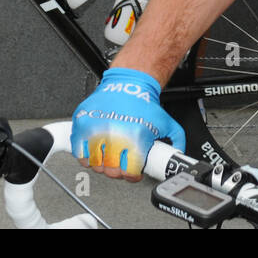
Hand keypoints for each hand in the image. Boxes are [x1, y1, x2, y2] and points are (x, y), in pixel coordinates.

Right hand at [71, 67, 185, 179]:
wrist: (127, 82)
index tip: (132, 171)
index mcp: (136, 137)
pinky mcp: (82, 123)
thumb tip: (178, 155)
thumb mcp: (166, 122)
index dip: (132, 175)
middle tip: (120, 163)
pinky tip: (94, 150)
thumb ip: (177, 140)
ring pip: (94, 164)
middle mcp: (115, 134)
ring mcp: (96, 129)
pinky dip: (85, 155)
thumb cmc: (143, 103)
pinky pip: (79, 151)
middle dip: (117, 170)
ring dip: (101, 164)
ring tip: (108, 155)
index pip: (129, 173)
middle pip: (111, 171)